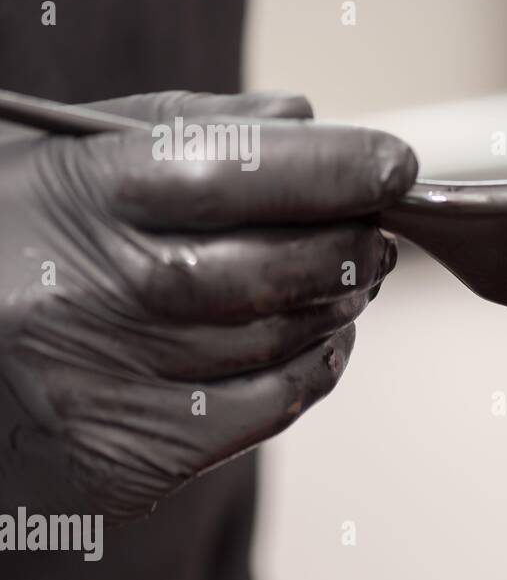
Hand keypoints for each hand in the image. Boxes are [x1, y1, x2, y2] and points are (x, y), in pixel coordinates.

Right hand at [0, 91, 417, 520]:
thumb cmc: (10, 229)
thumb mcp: (72, 150)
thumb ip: (193, 128)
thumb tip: (310, 123)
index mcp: (77, 195)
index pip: (238, 172)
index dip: (337, 168)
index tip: (395, 165)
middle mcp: (89, 293)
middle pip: (277, 267)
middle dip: (352, 242)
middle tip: (376, 229)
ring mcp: (106, 383)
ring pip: (283, 338)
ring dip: (339, 303)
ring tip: (348, 276)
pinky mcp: (124, 455)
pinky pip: (267, 408)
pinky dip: (315, 368)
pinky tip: (323, 339)